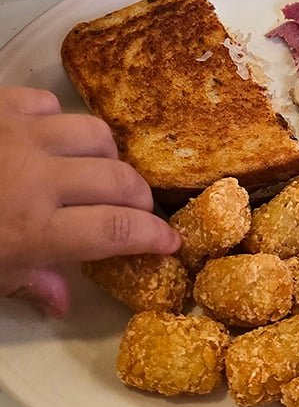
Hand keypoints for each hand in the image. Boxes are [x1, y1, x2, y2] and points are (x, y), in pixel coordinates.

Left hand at [0, 87, 179, 314]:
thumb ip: (28, 285)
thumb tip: (66, 301)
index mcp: (35, 230)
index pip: (119, 230)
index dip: (154, 235)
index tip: (170, 241)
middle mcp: (38, 179)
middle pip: (119, 180)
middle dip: (139, 198)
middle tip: (137, 211)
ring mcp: (19, 136)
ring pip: (95, 135)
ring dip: (105, 158)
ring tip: (98, 173)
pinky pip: (48, 105)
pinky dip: (57, 123)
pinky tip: (49, 141)